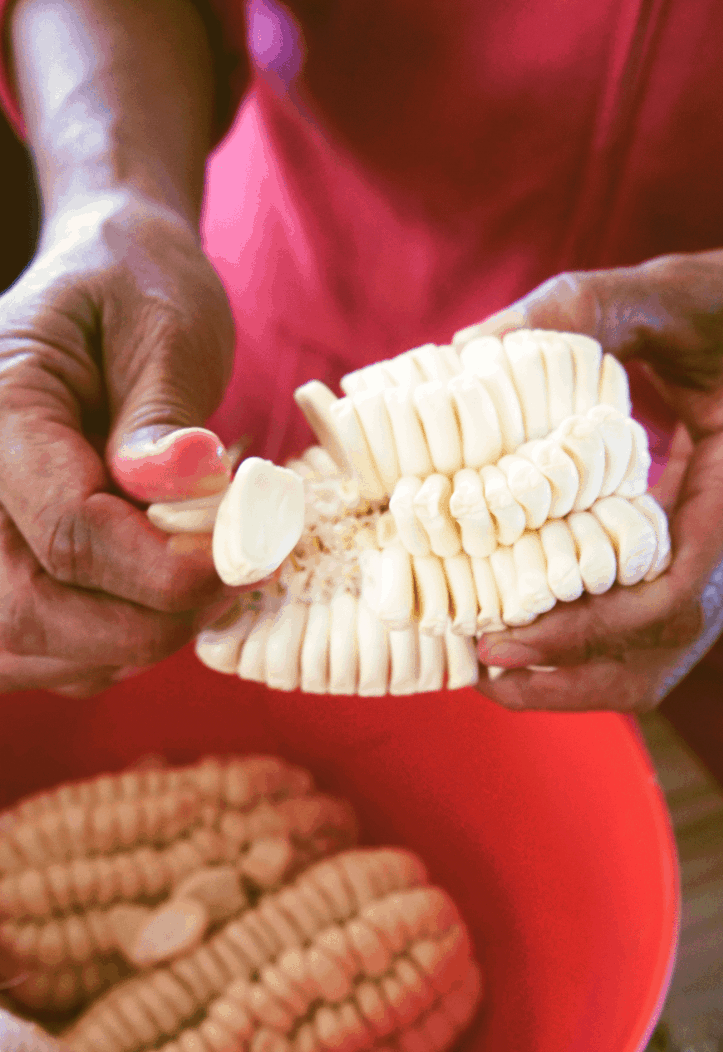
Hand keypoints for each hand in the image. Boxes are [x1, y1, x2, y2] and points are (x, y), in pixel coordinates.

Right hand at [0, 191, 237, 696]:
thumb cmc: (136, 289)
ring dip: (132, 641)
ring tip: (208, 587)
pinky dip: (114, 644)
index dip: (164, 570)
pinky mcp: (5, 566)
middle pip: (31, 608)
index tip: (248, 559)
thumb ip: (163, 411)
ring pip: (31, 644)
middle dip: (148, 622)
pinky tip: (170, 599)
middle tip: (234, 585)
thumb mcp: (164, 324)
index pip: (67, 529)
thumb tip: (191, 479)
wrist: (105, 283)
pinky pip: (44, 648)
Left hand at [453, 246, 722, 711]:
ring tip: (490, 664)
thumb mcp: (681, 291)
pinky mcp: (707, 569)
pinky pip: (653, 638)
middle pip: (663, 655)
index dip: (590, 629)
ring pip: (661, 664)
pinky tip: (524, 627)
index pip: (676, 593)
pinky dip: (588, 651)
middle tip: (478, 661)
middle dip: (566, 674)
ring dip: (574, 679)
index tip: (506, 634)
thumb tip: (471, 347)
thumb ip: (586, 308)